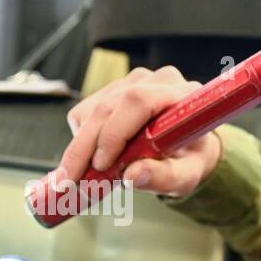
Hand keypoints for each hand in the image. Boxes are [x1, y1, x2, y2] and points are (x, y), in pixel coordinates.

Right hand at [52, 66, 222, 197]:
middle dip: (85, 147)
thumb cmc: (188, 160)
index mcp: (179, 95)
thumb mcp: (184, 177)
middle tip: (72, 179)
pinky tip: (98, 154)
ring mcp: (131, 82)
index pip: (137, 101)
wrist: (187, 148)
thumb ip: (163, 177)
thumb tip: (133, 176)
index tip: (101, 165)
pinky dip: (82, 138)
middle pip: (107, 107)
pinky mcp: (112, 90)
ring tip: (89, 173)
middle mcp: (155, 81)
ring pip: (92, 111)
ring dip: (82, 145)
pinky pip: (84, 113)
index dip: (114, 132)